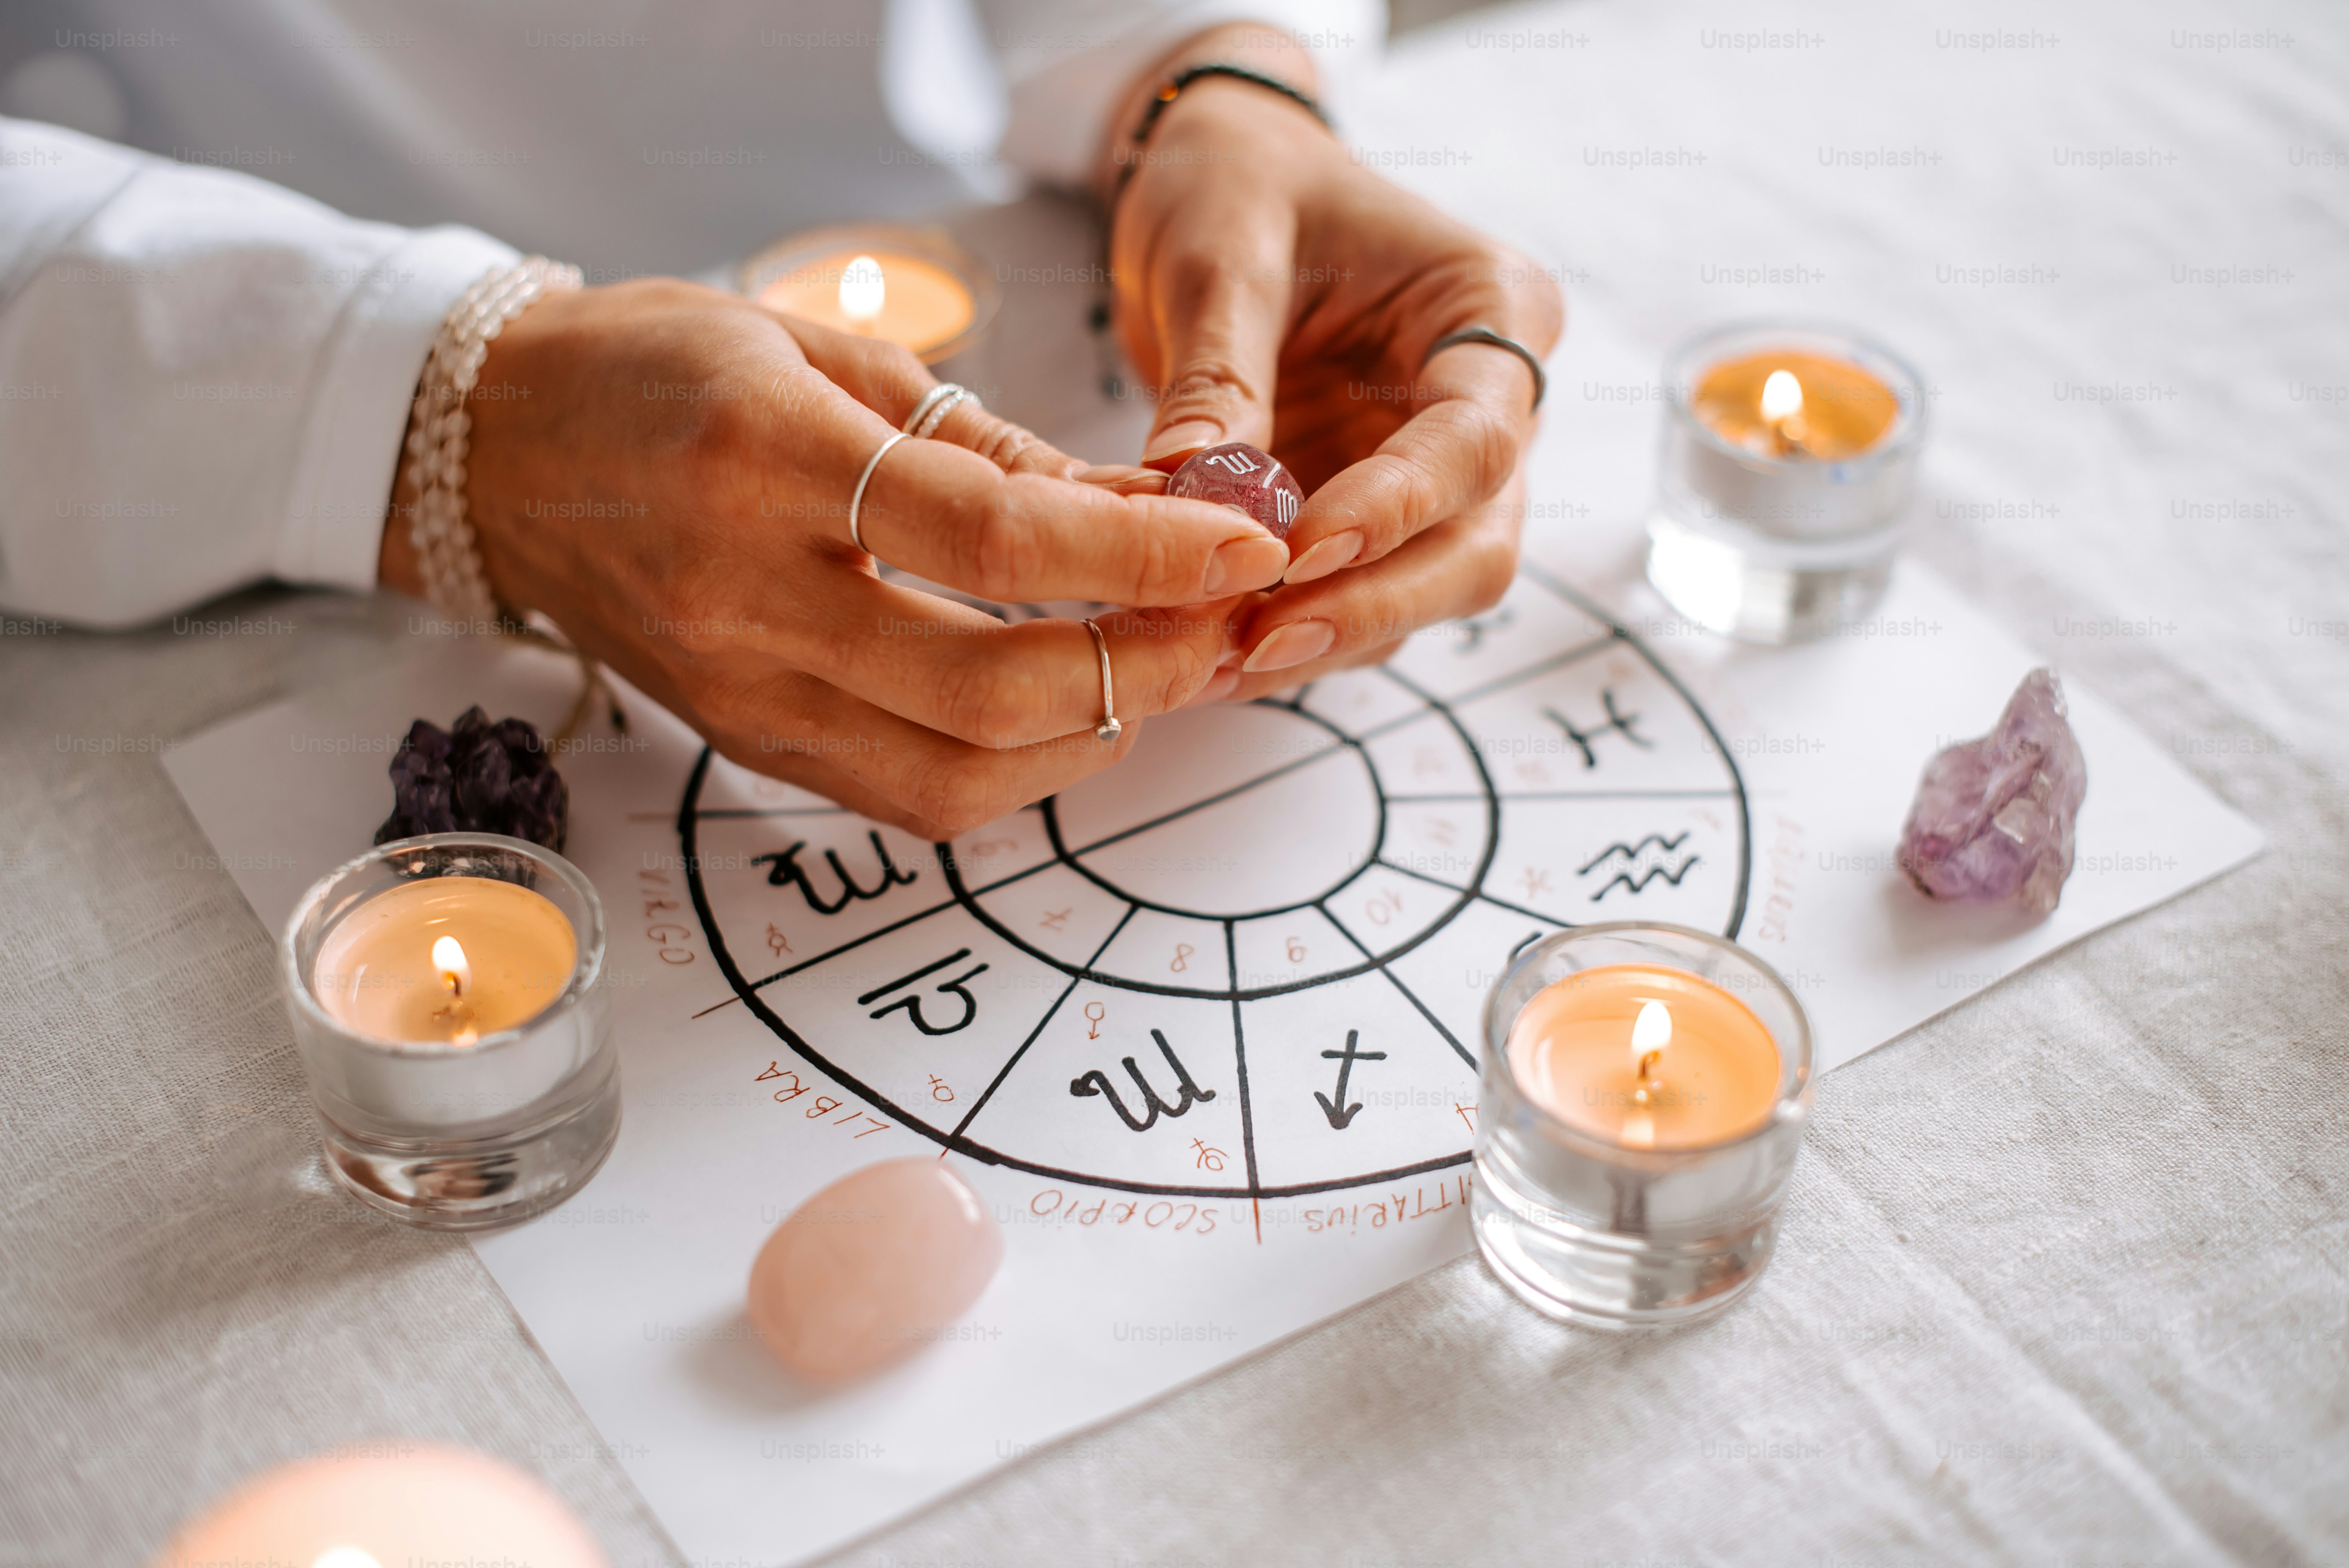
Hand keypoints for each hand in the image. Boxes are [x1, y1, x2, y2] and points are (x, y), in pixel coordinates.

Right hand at [379, 279, 1291, 835]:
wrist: (493, 450)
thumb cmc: (659, 368)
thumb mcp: (826, 350)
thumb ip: (989, 442)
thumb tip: (1150, 507)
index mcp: (763, 459)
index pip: (990, 538)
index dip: (1140, 554)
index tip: (1247, 541)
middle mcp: (743, 596)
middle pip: (987, 689)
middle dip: (1143, 667)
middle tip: (1226, 620)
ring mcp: (736, 692)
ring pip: (956, 777)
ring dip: (1093, 737)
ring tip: (1163, 666)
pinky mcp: (741, 744)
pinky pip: (905, 795)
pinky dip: (1013, 767)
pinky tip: (1069, 703)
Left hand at [1103, 28, 1563, 700]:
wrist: (1218, 190)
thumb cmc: (1239, 186)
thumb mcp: (1220, 251)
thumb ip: (1219, 371)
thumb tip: (1190, 487)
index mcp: (1494, 314)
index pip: (1474, 443)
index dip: (1394, 512)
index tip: (1296, 555)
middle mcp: (1493, 407)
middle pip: (1475, 547)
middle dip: (1372, 605)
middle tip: (1256, 641)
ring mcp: (1442, 476)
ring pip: (1419, 595)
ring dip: (1319, 638)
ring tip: (1203, 664)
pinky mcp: (1377, 519)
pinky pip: (1350, 599)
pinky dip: (1281, 633)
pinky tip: (1199, 657)